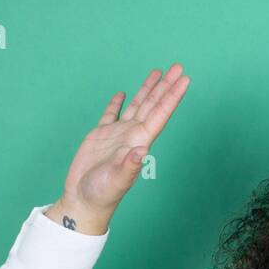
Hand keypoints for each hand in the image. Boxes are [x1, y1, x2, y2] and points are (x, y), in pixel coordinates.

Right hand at [59, 64, 191, 225]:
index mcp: (139, 142)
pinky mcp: (100, 136)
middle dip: (165, 86)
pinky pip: (110, 114)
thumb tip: (141, 150)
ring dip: (147, 89)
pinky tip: (122, 93)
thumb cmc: (102, 194)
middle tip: (178, 66)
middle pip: (152, 105)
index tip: (184, 79)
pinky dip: (116, 103)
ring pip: (136, 105)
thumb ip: (129, 165)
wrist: (84, 201)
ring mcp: (117, 135)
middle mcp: (132, 135)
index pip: (160, 114)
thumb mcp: (117, 180)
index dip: (172, 96)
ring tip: (158, 72)